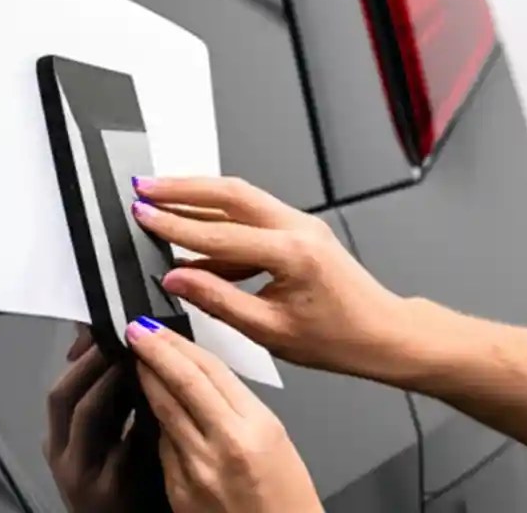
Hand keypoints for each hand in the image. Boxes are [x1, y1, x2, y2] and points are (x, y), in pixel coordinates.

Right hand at [45, 328, 169, 512]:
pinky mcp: (111, 491)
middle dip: (92, 361)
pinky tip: (156, 402)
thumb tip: (128, 355)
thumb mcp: (109, 443)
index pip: (60, 389)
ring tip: (136, 359)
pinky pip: (122, 444)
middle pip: (64, 396)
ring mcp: (84, 475)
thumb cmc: (128, 489)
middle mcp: (64, 456)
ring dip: (109, 380)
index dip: (81, 357)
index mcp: (61, 442)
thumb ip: (114, 405)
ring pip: (86, 415)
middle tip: (123, 338)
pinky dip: (136, 417)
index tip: (106, 332)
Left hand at [127, 317, 321, 512]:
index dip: (176, 343)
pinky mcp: (178, 491)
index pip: (209, 370)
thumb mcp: (276, 441)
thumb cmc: (287, 501)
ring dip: (145, 383)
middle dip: (152, 352)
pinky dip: (156, 424)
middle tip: (134, 332)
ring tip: (135, 362)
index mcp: (257, 428)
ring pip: (163, 412)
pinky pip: (162, 447)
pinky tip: (149, 410)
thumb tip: (201, 378)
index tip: (155, 327)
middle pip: (180, 383)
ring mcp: (197, 470)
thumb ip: (238, 407)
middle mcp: (225, 445)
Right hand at [132, 176, 414, 379]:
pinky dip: (218, 217)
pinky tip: (193, 232)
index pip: (220, 234)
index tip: (144, 215)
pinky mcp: (298, 230)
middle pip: (229, 193)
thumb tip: (176, 280)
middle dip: (182, 188)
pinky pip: (251, 214)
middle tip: (144, 187)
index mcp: (292, 254)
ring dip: (198, 195)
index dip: (175, 224)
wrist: (383, 334)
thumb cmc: (339, 338)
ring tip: (160, 197)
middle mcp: (297, 228)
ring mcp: (300, 224)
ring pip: (239, 198)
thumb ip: (217, 301)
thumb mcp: (270, 330)